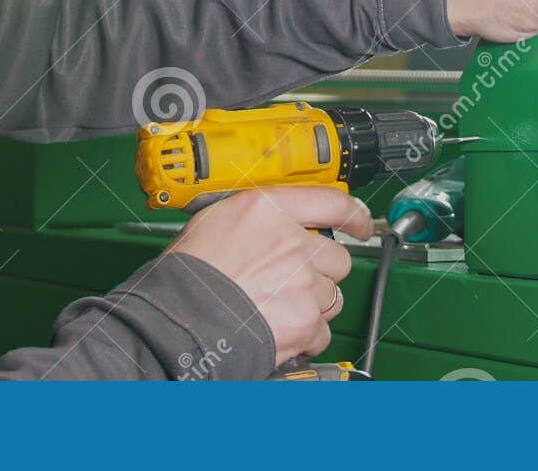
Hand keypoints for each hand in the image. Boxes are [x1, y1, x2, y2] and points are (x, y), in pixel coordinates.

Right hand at [165, 186, 371, 366]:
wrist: (177, 320)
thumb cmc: (187, 275)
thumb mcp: (215, 221)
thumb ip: (256, 218)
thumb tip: (276, 223)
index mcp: (267, 209)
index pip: (332, 201)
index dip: (354, 214)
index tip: (360, 224)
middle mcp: (291, 241)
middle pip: (336, 257)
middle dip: (320, 273)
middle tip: (289, 283)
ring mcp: (302, 281)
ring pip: (332, 296)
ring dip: (313, 305)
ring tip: (276, 309)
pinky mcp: (305, 319)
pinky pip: (322, 330)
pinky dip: (305, 336)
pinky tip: (278, 331)